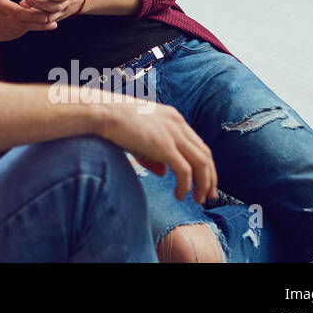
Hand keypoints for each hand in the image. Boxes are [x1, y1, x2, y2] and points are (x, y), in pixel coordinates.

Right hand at [0, 0, 57, 40]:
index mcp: (0, 7)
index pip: (20, 14)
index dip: (34, 16)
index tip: (46, 16)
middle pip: (23, 25)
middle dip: (39, 25)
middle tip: (53, 24)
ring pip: (19, 31)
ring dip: (31, 28)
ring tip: (42, 23)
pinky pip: (13, 35)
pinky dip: (21, 31)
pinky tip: (27, 26)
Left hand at [21, 0, 82, 21]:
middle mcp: (65, 5)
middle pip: (53, 7)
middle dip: (40, 4)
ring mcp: (59, 13)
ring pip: (48, 17)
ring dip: (35, 12)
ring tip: (23, 4)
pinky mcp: (53, 18)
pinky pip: (44, 21)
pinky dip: (33, 17)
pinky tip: (24, 9)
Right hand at [96, 100, 218, 203]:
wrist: (102, 112)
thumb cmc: (114, 122)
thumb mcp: (138, 138)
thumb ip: (153, 156)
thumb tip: (164, 172)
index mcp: (173, 118)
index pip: (198, 144)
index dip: (205, 165)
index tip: (205, 182)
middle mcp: (178, 124)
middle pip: (206, 154)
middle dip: (210, 178)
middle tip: (208, 195)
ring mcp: (173, 134)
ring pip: (201, 164)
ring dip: (202, 184)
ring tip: (197, 199)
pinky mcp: (165, 146)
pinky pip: (185, 171)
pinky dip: (186, 186)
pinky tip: (180, 195)